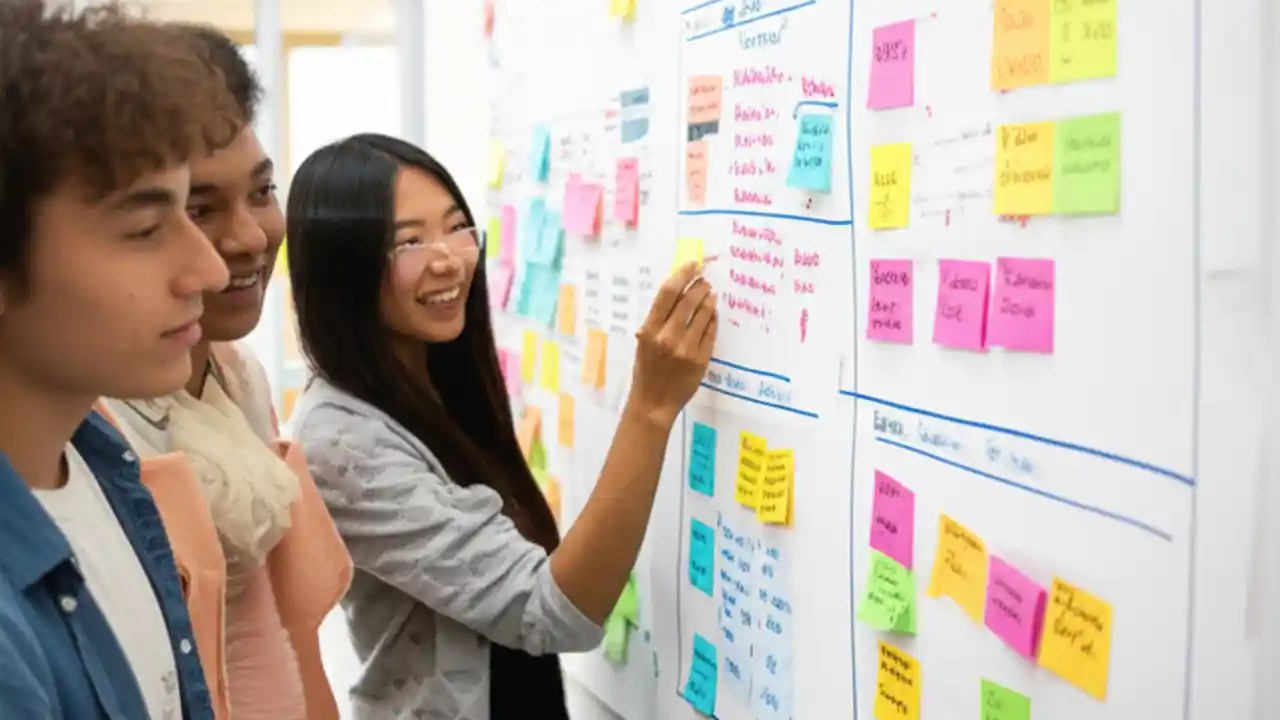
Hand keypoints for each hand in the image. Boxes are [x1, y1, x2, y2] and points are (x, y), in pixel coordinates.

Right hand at [628, 261, 717, 425]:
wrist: (653, 403)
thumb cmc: (646, 371)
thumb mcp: (643, 343)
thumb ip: (657, 321)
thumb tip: (676, 294)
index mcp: (650, 330)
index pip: (668, 293)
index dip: (682, 274)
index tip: (693, 264)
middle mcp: (668, 336)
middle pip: (688, 300)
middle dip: (699, 285)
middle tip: (705, 279)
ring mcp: (686, 348)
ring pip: (703, 314)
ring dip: (709, 299)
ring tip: (711, 293)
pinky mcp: (701, 359)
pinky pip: (710, 332)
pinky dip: (713, 319)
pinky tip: (712, 314)